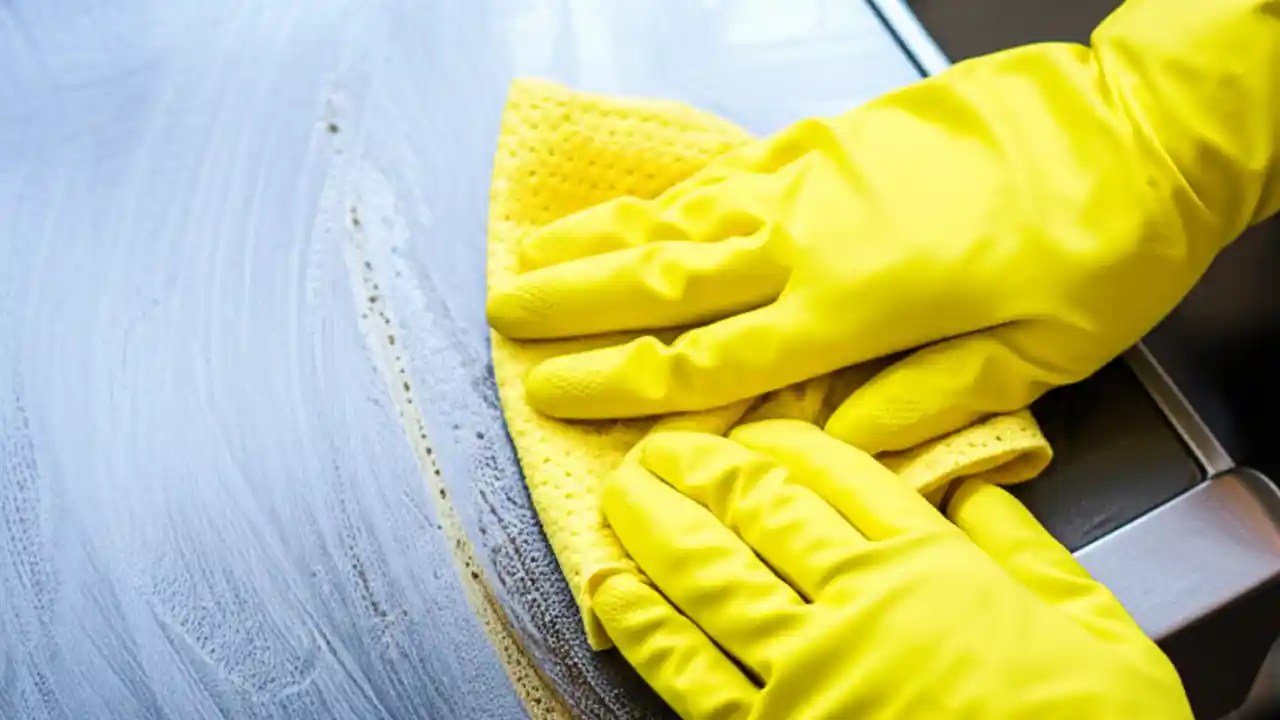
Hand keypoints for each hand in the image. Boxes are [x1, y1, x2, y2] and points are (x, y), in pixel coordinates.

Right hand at [488, 0, 1278, 453]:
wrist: (1143, 123)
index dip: (616, 380)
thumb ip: (923, 396)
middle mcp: (815, 235)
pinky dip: (665, 195)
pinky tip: (632, 206)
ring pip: (681, 215)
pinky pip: (728, 171)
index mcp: (855, 304)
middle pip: (664, 275)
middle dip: (572, 300)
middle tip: (499, 313)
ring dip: (598, 239)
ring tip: (530, 253)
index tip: (548, 389)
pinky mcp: (835, 136)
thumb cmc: (1102, 245)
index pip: (703, 356)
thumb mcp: (1035, 354)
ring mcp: (818, 175)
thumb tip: (831, 436)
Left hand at [593, 420, 1191, 718]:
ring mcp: (804, 673)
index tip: (756, 428)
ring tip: (620, 489)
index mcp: (935, 570)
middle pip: (759, 512)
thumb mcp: (1102, 636)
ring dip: (655, 525)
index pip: (843, 479)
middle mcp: (857, 606)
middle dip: (701, 468)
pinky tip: (608, 586)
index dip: (788, 444)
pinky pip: (687, 671)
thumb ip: (1035, 553)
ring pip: (710, 574)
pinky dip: (641, 622)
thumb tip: (982, 490)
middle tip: (662, 443)